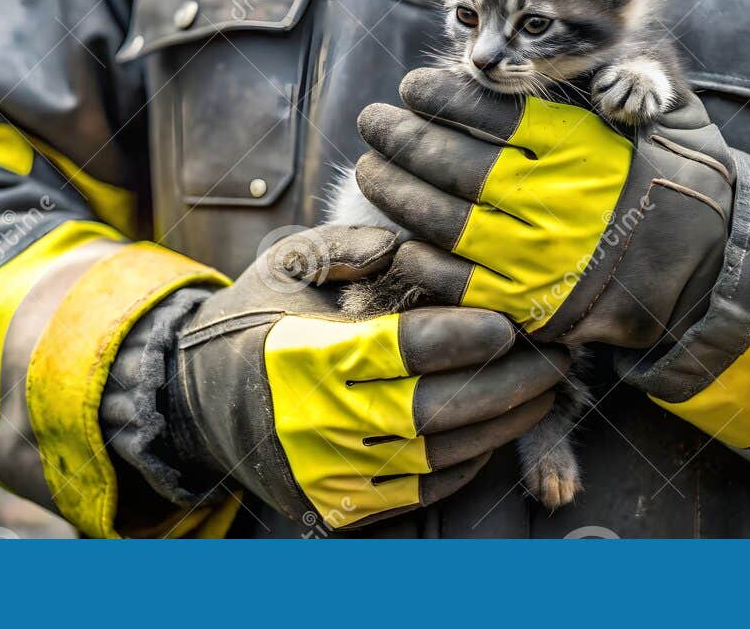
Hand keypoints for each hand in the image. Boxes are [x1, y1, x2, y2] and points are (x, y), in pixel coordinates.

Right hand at [166, 226, 568, 529]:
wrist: (193, 400)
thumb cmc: (252, 319)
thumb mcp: (284, 263)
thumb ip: (344, 245)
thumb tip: (404, 244)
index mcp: (301, 355)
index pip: (401, 350)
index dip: (463, 338)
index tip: (510, 321)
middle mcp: (314, 422)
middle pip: (434, 409)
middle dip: (507, 383)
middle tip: (557, 355)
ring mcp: (328, 472)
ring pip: (437, 455)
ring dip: (501, 424)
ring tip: (544, 389)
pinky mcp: (338, 505)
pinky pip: (421, 490)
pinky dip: (468, 461)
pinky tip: (499, 427)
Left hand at [354, 68, 736, 348]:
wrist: (714, 267)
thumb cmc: (682, 174)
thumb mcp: (667, 106)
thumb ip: (622, 69)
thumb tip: (589, 30)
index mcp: (582, 145)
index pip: (492, 112)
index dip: (441, 97)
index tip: (412, 86)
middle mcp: (556, 198)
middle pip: (453, 163)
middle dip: (400, 138)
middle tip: (371, 121)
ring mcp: (541, 256)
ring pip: (443, 220)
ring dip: (395, 191)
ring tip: (370, 168)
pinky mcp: (533, 304)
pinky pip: (458, 282)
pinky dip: (419, 256)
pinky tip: (397, 233)